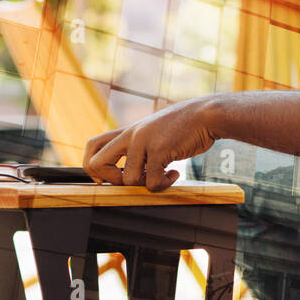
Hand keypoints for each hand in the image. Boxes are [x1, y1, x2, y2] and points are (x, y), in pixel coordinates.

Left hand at [82, 97, 219, 190]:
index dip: (93, 167)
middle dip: (110, 181)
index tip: (109, 177)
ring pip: (128, 180)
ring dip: (146, 184)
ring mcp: (144, 142)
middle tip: (130, 181)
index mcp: (128, 131)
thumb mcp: (155, 132)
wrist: (206, 115)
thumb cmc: (184, 127)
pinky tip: (175, 174)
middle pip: (96, 163)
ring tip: (163, 175)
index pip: (93, 146)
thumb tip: (132, 172)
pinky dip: (164, 184)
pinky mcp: (159, 150)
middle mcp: (131, 135)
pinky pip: (153, 182)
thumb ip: (141, 146)